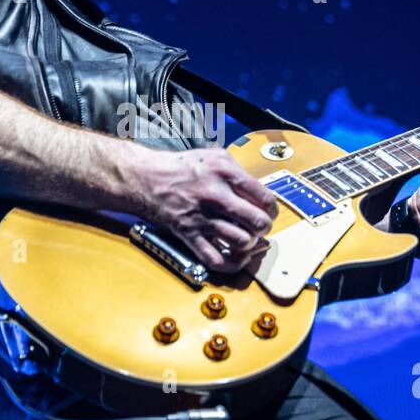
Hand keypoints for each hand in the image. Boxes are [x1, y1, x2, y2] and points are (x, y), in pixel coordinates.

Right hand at [132, 147, 276, 272]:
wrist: (147, 179)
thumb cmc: (181, 167)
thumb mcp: (214, 156)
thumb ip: (238, 170)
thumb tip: (258, 190)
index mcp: (225, 173)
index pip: (264, 198)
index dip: (272, 209)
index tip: (269, 212)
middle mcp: (216, 196)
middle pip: (257, 221)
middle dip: (264, 227)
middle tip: (260, 226)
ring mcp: (202, 218)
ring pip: (241, 241)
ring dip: (249, 243)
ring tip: (247, 238)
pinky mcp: (190, 235)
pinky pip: (216, 259)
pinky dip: (231, 263)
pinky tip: (235, 256)